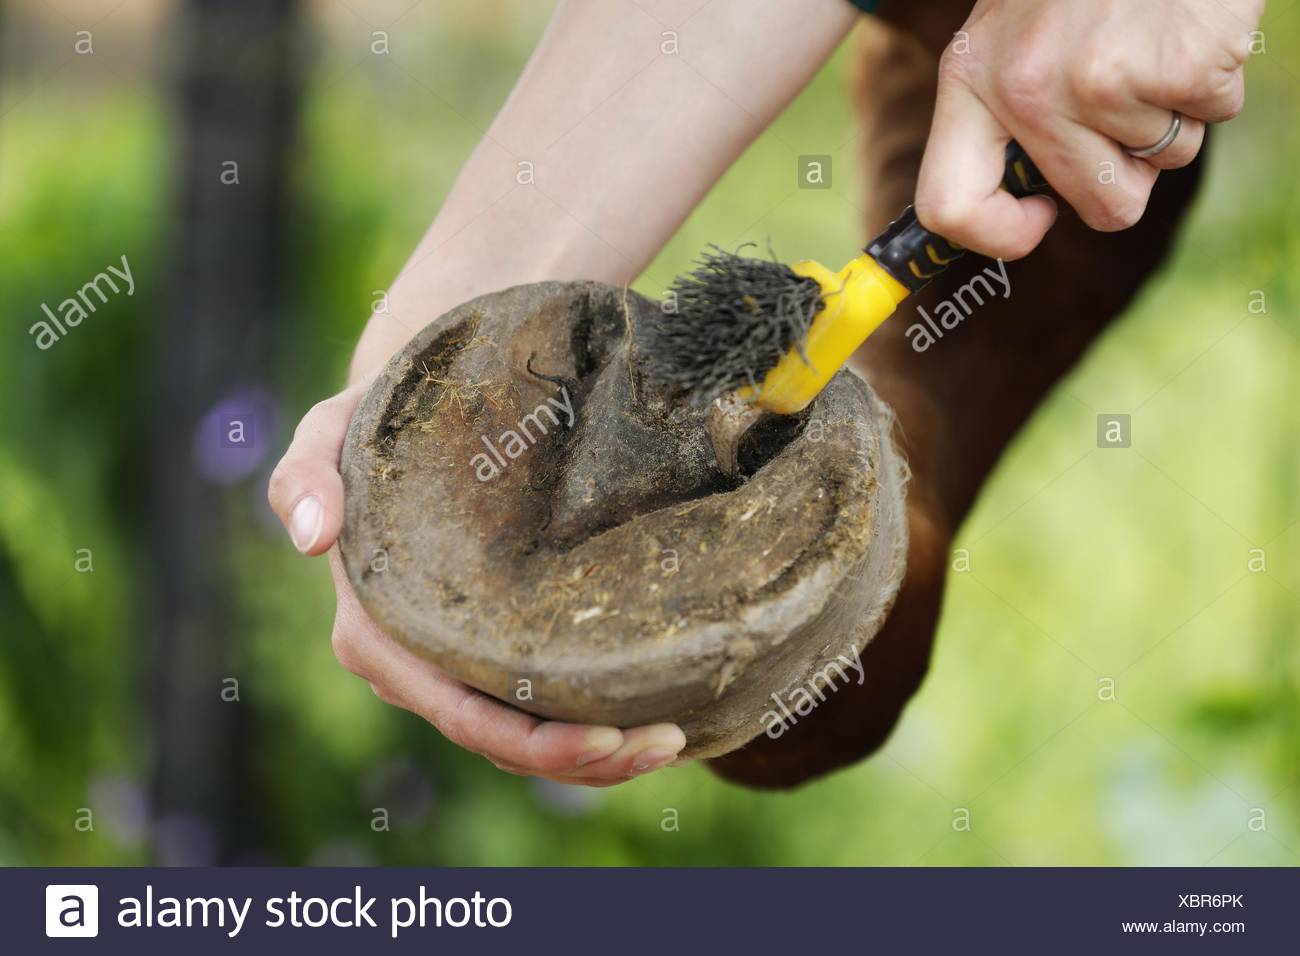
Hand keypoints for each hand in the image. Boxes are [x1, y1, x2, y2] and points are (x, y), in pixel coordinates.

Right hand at [267, 382, 685, 786]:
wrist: (417, 419)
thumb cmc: (378, 427)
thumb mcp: (329, 433)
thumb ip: (303, 474)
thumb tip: (311, 538)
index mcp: (374, 634)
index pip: (459, 713)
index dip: (533, 740)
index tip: (609, 736)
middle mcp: (412, 667)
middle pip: (500, 741)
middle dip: (582, 758)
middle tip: (664, 744)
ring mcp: (451, 670)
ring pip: (521, 741)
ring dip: (597, 757)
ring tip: (670, 742)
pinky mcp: (487, 657)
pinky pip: (534, 713)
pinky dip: (591, 731)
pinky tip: (650, 721)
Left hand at [915, 0, 1261, 258]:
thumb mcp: (1009, 36)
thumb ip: (1003, 117)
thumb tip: (1020, 207)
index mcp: (969, 81)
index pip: (948, 206)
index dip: (1000, 235)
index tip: (1038, 215)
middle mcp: (1026, 89)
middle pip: (1100, 205)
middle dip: (1129, 171)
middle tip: (1126, 100)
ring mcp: (1102, 81)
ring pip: (1164, 162)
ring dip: (1172, 116)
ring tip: (1150, 45)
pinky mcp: (1178, 67)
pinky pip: (1214, 117)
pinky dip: (1212, 82)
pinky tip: (1183, 31)